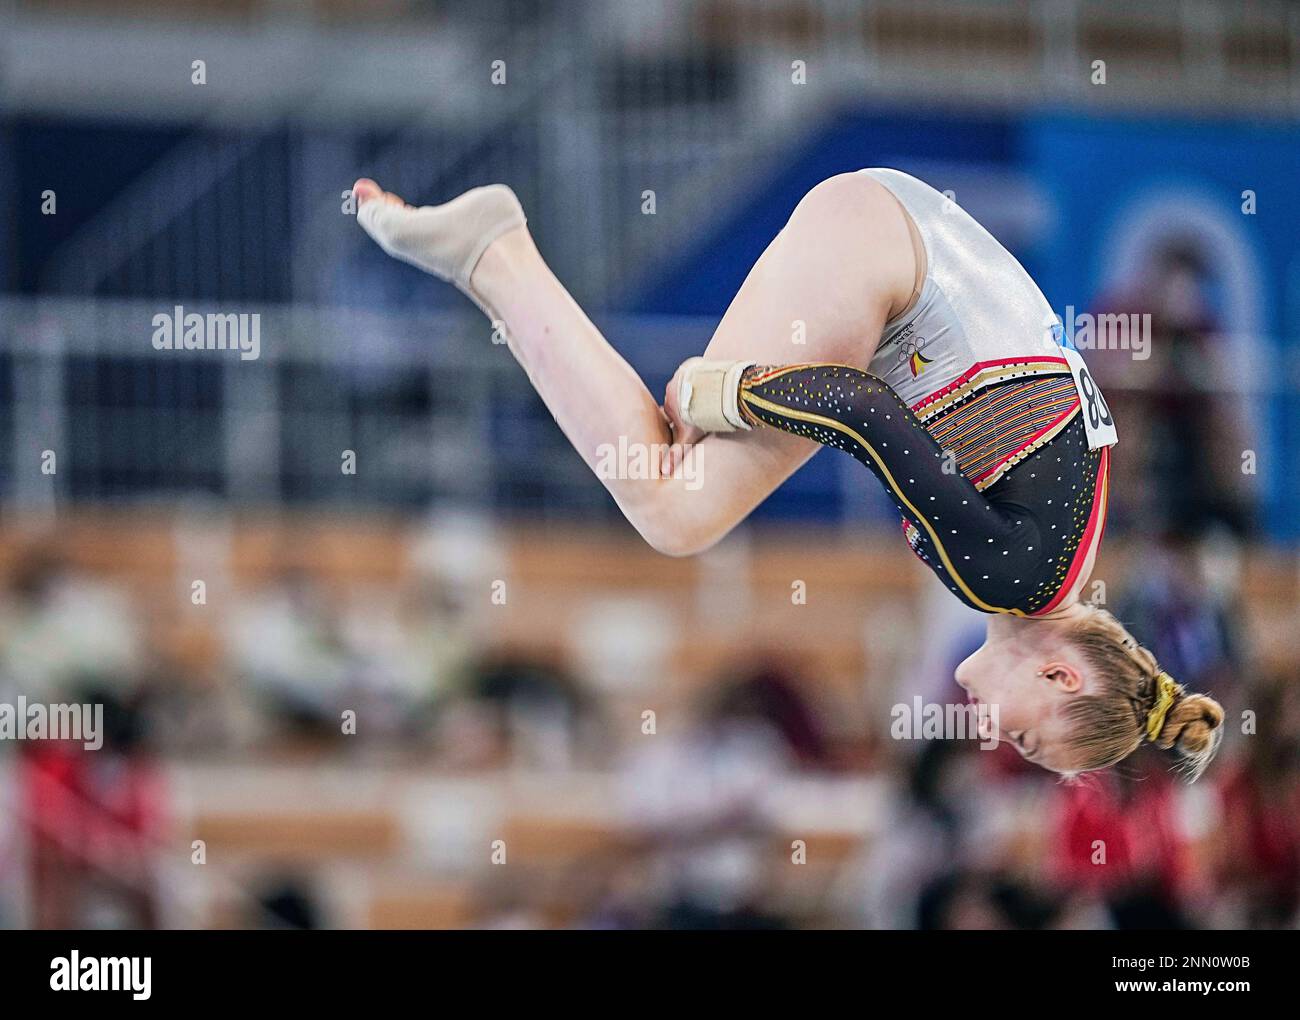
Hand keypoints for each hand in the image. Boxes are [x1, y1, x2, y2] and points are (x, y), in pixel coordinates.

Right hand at [660, 361, 705, 475]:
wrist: (721, 390)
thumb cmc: (705, 415)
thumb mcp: (690, 436)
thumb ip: (677, 453)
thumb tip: (664, 472)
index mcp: (669, 403)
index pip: (670, 414)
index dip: (680, 421)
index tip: (690, 423)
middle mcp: (672, 387)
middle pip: (679, 400)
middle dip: (688, 407)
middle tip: (702, 414)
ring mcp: (684, 373)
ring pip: (688, 386)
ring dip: (695, 393)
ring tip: (710, 402)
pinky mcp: (696, 365)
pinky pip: (697, 374)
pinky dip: (702, 380)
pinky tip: (713, 388)